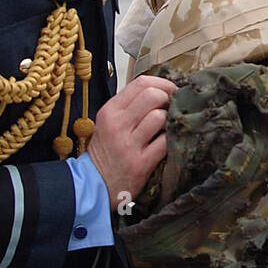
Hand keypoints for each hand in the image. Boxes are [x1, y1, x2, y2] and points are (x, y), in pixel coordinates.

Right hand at [87, 73, 176, 210]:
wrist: (96, 184)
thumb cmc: (108, 150)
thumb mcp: (110, 122)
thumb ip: (131, 105)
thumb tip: (161, 90)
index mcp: (111, 110)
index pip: (141, 83)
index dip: (163, 84)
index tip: (172, 91)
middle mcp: (118, 125)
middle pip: (153, 96)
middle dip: (168, 100)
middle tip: (171, 109)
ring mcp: (129, 145)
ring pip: (160, 117)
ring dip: (170, 122)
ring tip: (167, 128)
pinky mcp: (140, 163)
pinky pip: (165, 142)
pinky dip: (171, 140)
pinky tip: (167, 143)